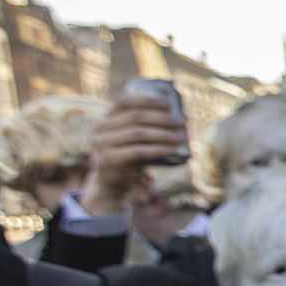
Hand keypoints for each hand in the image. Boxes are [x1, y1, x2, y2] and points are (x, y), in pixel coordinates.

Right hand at [79, 94, 187, 215]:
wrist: (111, 184)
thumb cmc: (129, 159)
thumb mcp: (133, 140)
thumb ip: (145, 128)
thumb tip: (178, 119)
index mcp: (107, 119)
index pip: (125, 102)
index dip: (147, 101)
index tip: (168, 104)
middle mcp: (102, 128)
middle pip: (135, 117)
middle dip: (162, 118)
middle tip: (182, 123)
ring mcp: (104, 144)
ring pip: (138, 133)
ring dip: (163, 134)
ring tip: (182, 137)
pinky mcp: (109, 159)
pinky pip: (138, 151)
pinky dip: (159, 150)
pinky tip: (174, 151)